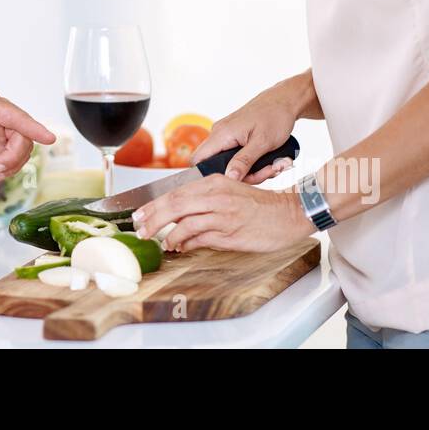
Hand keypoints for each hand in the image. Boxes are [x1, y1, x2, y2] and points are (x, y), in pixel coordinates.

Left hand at [131, 175, 312, 253]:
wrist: (288, 213)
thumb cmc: (259, 205)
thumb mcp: (229, 192)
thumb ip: (204, 201)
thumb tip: (177, 216)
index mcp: (214, 182)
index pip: (175, 192)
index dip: (153, 204)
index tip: (139, 214)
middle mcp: (216, 195)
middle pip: (174, 205)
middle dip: (153, 218)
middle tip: (140, 229)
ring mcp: (223, 215)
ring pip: (185, 222)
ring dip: (169, 235)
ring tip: (162, 242)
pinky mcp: (230, 233)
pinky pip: (200, 238)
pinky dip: (186, 244)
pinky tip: (180, 247)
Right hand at [190, 84, 299, 183]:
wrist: (284, 101)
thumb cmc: (274, 116)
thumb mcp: (262, 142)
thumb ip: (243, 162)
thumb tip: (228, 178)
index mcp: (221, 134)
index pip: (198, 160)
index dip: (207, 175)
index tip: (231, 183)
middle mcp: (220, 134)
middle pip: (218, 167)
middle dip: (244, 176)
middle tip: (266, 172)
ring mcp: (227, 137)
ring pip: (232, 165)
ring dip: (254, 171)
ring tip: (273, 165)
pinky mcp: (236, 139)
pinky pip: (239, 158)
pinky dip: (254, 163)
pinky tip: (270, 160)